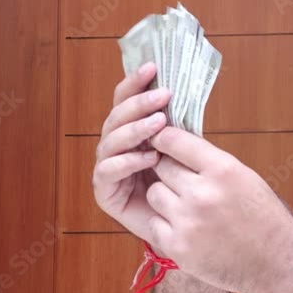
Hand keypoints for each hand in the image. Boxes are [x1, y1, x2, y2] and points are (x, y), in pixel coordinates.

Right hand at [92, 62, 171, 245]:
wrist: (187, 225)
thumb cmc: (186, 183)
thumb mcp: (184, 147)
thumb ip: (177, 123)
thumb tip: (182, 88)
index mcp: (131, 130)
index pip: (126, 100)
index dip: (135, 82)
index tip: (153, 67)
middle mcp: (115, 146)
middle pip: (116, 117)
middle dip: (139, 104)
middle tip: (162, 96)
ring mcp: (107, 168)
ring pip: (111, 140)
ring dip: (136, 129)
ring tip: (159, 123)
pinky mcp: (105, 193)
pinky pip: (109, 171)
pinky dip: (129, 162)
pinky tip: (150, 158)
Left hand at [143, 126, 292, 292]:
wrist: (276, 261)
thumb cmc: (263, 216)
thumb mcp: (244, 177)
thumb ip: (210, 162)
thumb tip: (176, 144)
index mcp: (223, 170)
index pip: (175, 141)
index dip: (165, 139)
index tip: (162, 142)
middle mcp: (203, 193)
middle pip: (162, 167)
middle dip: (170, 172)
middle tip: (183, 183)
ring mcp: (188, 222)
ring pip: (154, 194)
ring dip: (165, 198)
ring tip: (186, 208)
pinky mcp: (178, 247)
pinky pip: (154, 224)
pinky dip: (166, 225)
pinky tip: (186, 229)